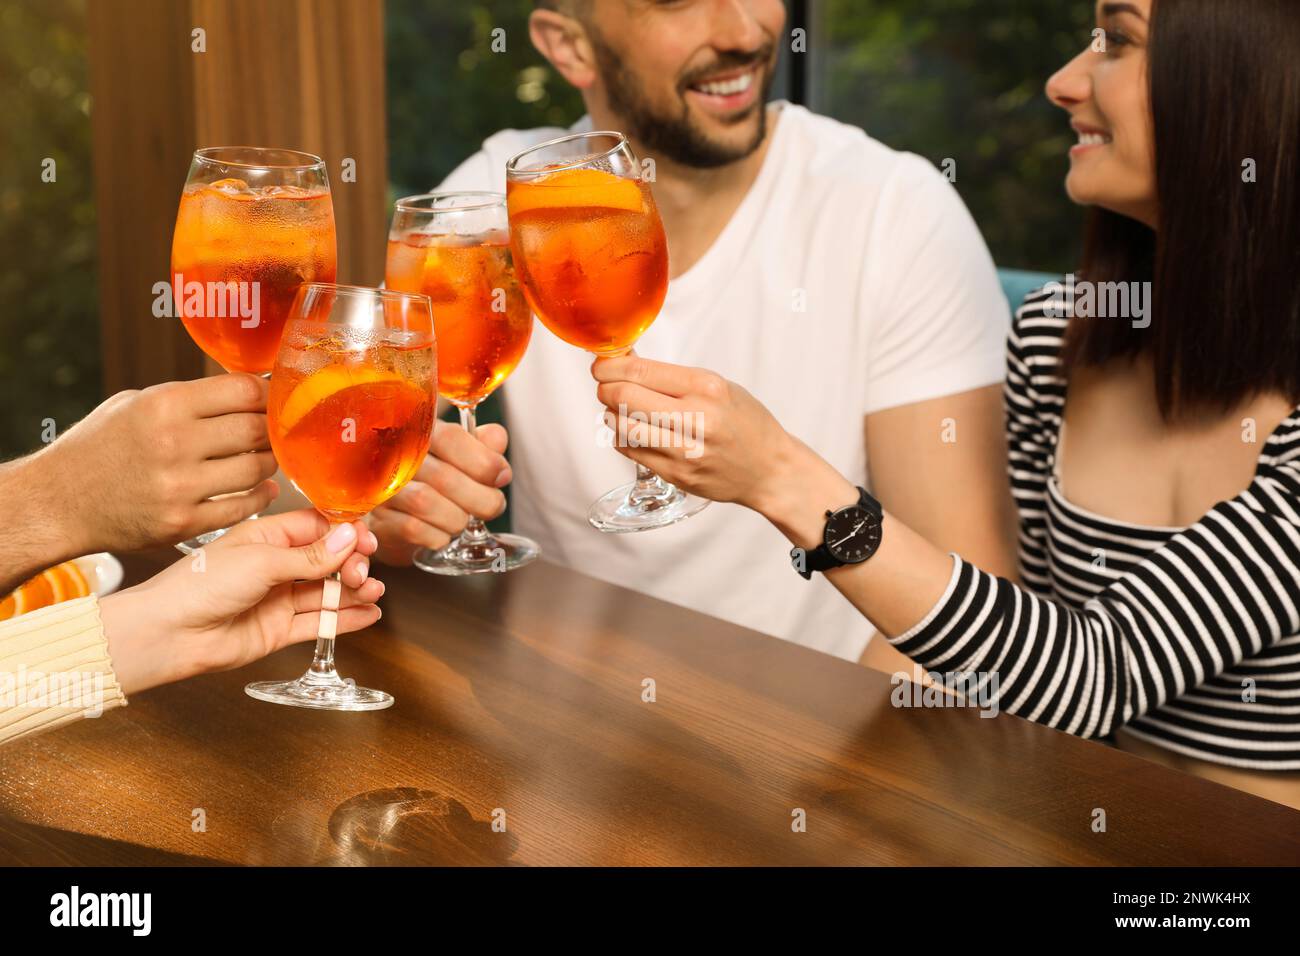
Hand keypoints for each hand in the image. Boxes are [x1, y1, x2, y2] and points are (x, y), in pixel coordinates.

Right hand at [36, 374, 278, 554]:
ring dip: (268, 462)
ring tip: (265, 458)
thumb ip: (188, 397)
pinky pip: (242, 507)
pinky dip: (259, 497)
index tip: (270, 399)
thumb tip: (245, 391)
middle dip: (271, 429)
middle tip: (274, 431)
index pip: (243, 390)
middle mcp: (173, 443)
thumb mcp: (135, 404)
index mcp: (163, 404)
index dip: (265, 394)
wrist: (57, 503)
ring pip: (256, 469)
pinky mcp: (182, 522)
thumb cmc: (97, 448)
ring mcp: (179, 486)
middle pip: (256, 428)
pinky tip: (262, 489)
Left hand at [99, 509, 382, 695]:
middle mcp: (275, 566)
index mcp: (267, 537)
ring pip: (328, 592)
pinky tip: (369, 614)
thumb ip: (310, 556)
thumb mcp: (262, 561)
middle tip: (363, 572)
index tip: (367, 539)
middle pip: (328, 561)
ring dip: (354, 591)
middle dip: (352, 564)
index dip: (345, 533)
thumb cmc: (200, 585)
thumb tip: (348, 539)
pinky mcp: (279, 630)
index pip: (317, 528)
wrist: (170, 633)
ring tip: (374, 592)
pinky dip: (347, 619)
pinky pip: (320, 622)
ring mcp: (278, 598)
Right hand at [368, 419, 511, 564]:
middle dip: (481, 499)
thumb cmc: (437, 478)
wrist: (400, 515)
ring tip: (465, 520)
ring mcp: (383, 488)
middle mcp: (395, 455)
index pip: (451, 438)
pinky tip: (444, 533)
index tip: (502, 477)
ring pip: (425, 503)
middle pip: (444, 476)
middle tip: (492, 506)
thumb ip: (483, 444)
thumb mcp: (463, 456)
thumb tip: (496, 438)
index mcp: (421, 431)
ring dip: (458, 518)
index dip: (483, 460)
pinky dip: (438, 536)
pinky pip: (412, 528)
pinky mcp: (379, 520)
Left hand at [592, 355, 858, 551]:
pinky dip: (622, 437)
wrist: (770, 469)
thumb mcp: (718, 386)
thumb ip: (673, 377)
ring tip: (617, 408)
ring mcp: (685, 450)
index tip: (602, 365)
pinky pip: (631, 451)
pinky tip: (630, 430)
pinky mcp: (677, 474)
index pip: (640, 371)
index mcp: (707, 387)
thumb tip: (625, 361)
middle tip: (604, 385)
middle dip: (605, 387)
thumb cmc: (745, 423)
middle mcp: (696, 418)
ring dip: (611, 414)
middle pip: (624, 397)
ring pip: (622, 426)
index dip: (610, 366)